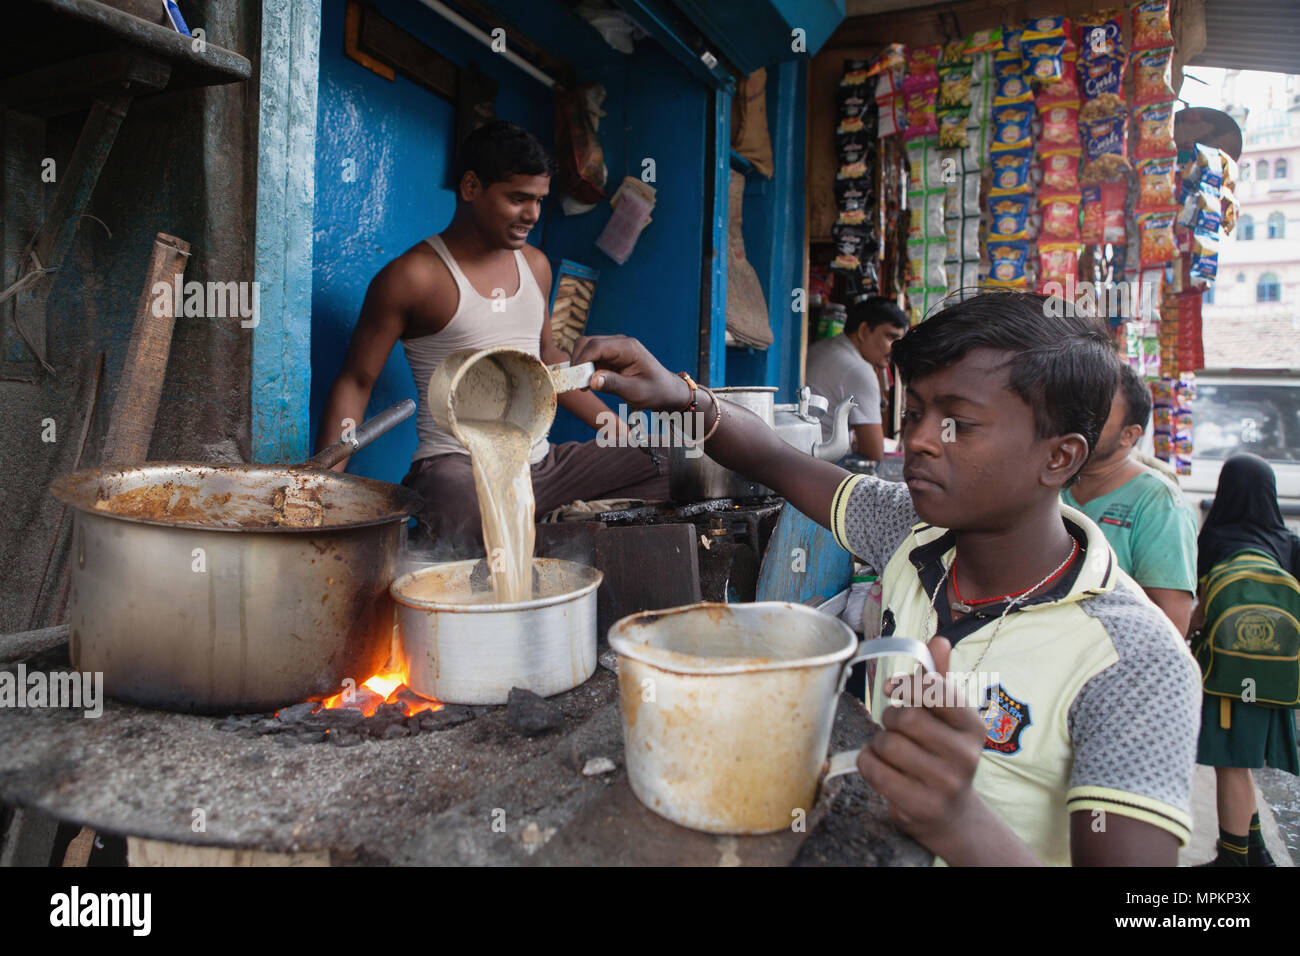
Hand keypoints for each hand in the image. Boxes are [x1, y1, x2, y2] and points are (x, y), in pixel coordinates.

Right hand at [570, 334, 689, 411]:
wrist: (665, 390)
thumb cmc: (654, 391)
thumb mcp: (635, 391)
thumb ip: (613, 384)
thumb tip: (591, 380)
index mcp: (628, 348)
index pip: (596, 346)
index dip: (581, 360)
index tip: (575, 379)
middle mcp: (619, 343)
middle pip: (587, 343)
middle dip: (577, 361)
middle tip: (575, 383)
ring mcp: (613, 348)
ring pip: (586, 348)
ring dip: (580, 365)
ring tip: (582, 385)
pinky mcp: (609, 356)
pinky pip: (591, 357)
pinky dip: (584, 368)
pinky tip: (588, 383)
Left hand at [856, 637, 989, 846]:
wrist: (952, 815)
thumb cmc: (943, 755)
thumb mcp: (948, 718)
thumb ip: (939, 680)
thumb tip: (939, 640)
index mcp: (973, 727)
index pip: (935, 690)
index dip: (907, 685)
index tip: (893, 690)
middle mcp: (965, 755)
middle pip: (905, 717)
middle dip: (890, 717)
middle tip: (894, 726)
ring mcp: (945, 784)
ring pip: (887, 743)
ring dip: (878, 742)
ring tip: (891, 750)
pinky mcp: (920, 806)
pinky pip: (874, 769)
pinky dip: (868, 762)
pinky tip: (882, 767)